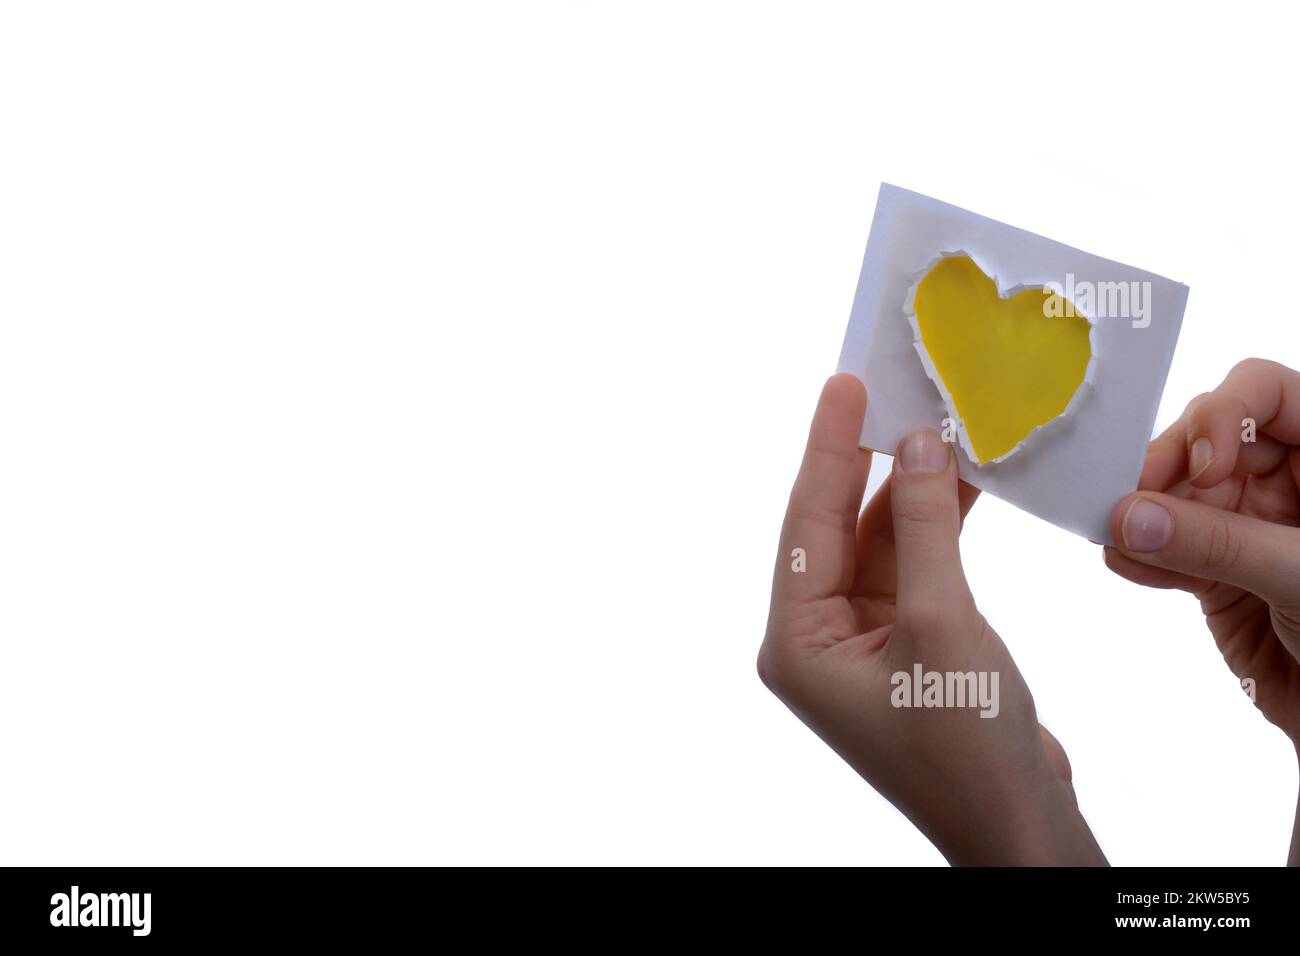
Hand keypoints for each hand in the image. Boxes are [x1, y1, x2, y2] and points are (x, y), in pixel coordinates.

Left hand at [759, 374, 1104, 864]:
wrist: (1020, 828)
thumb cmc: (966, 746)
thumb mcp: (941, 624)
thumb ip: (923, 529)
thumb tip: (917, 443)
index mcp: (796, 642)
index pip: (808, 523)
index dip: (828, 447)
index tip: (843, 381)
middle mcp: (817, 638)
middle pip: (838, 526)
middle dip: (867, 459)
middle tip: (886, 383)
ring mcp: (862, 641)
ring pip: (881, 540)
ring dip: (912, 488)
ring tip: (938, 418)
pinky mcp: (907, 642)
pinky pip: (913, 565)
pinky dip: (938, 524)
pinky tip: (962, 479)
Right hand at [1103, 358, 1299, 864]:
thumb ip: (1218, 543)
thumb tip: (1128, 517)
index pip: (1265, 393)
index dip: (1224, 414)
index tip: (1203, 465)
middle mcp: (1285, 481)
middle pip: (1204, 439)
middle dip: (1164, 467)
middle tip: (1131, 503)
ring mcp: (1248, 526)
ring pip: (1174, 495)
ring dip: (1140, 514)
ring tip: (1118, 540)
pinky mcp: (1217, 575)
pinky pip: (1165, 550)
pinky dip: (1139, 556)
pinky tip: (1129, 567)